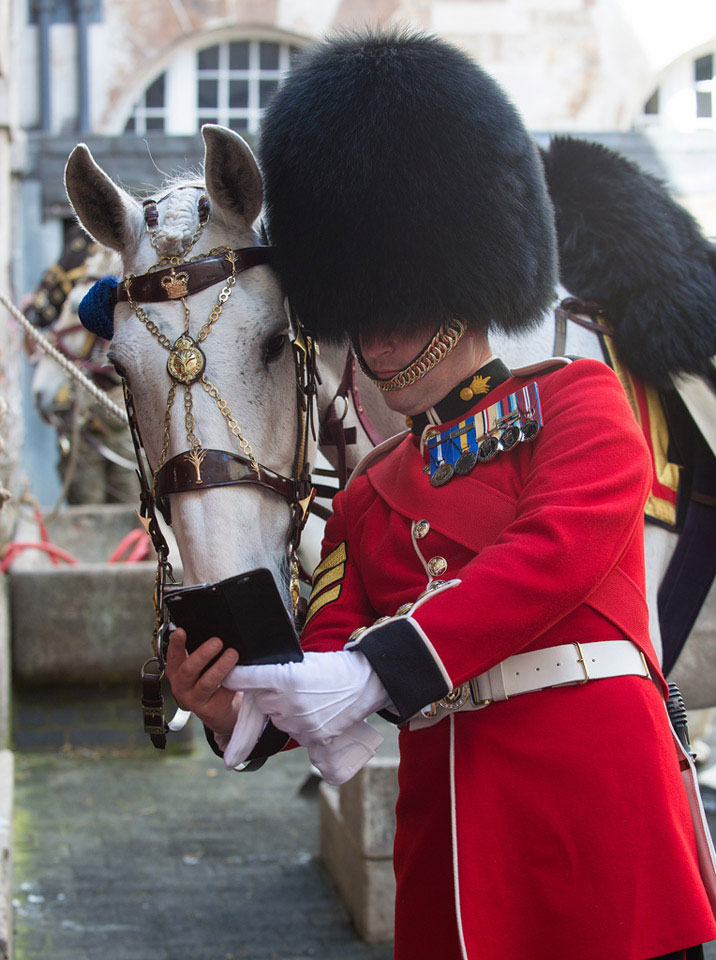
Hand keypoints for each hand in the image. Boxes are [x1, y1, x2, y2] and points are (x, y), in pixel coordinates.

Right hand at [165, 629, 241, 736]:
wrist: (218, 713)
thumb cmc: (208, 683)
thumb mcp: (199, 669)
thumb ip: (200, 654)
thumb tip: (214, 633)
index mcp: (176, 673)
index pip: (173, 656)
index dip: (176, 644)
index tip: (181, 631)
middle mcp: (182, 687)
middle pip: (188, 670)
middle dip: (203, 654)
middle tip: (217, 642)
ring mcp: (195, 700)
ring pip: (206, 683)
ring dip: (220, 667)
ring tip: (232, 655)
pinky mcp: (211, 710)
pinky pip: (224, 694)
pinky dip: (232, 683)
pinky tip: (239, 675)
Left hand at [220, 650, 390, 773]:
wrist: (365, 684)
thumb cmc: (335, 667)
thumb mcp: (305, 661)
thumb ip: (279, 672)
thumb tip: (257, 679)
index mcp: (287, 678)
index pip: (249, 679)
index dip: (237, 677)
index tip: (228, 676)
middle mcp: (290, 702)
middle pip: (263, 702)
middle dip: (270, 696)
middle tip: (288, 687)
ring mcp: (300, 722)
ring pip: (277, 719)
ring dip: (283, 711)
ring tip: (305, 699)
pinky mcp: (312, 736)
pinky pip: (293, 732)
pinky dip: (297, 724)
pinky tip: (312, 713)